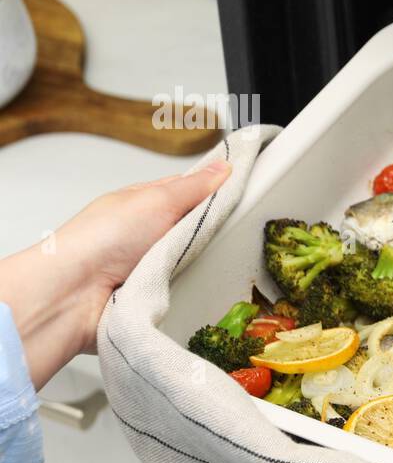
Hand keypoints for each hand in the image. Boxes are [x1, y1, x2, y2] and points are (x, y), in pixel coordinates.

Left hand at [0, 159, 230, 388]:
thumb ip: (192, 186)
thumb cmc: (99, 240)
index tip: (247, 189)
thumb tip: (221, 166)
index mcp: (144, 205)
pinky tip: (203, 286)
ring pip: (196, 260)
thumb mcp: (155, 200)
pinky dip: (194, 288)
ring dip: (204, 263)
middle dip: (214, 232)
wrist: (74, 296)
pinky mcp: (155, 296)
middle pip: (197, 229)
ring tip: (217, 261)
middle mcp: (148, 235)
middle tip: (237, 230)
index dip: (217, 190)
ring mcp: (151, 266)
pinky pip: (188, 289)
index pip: (191, 191)